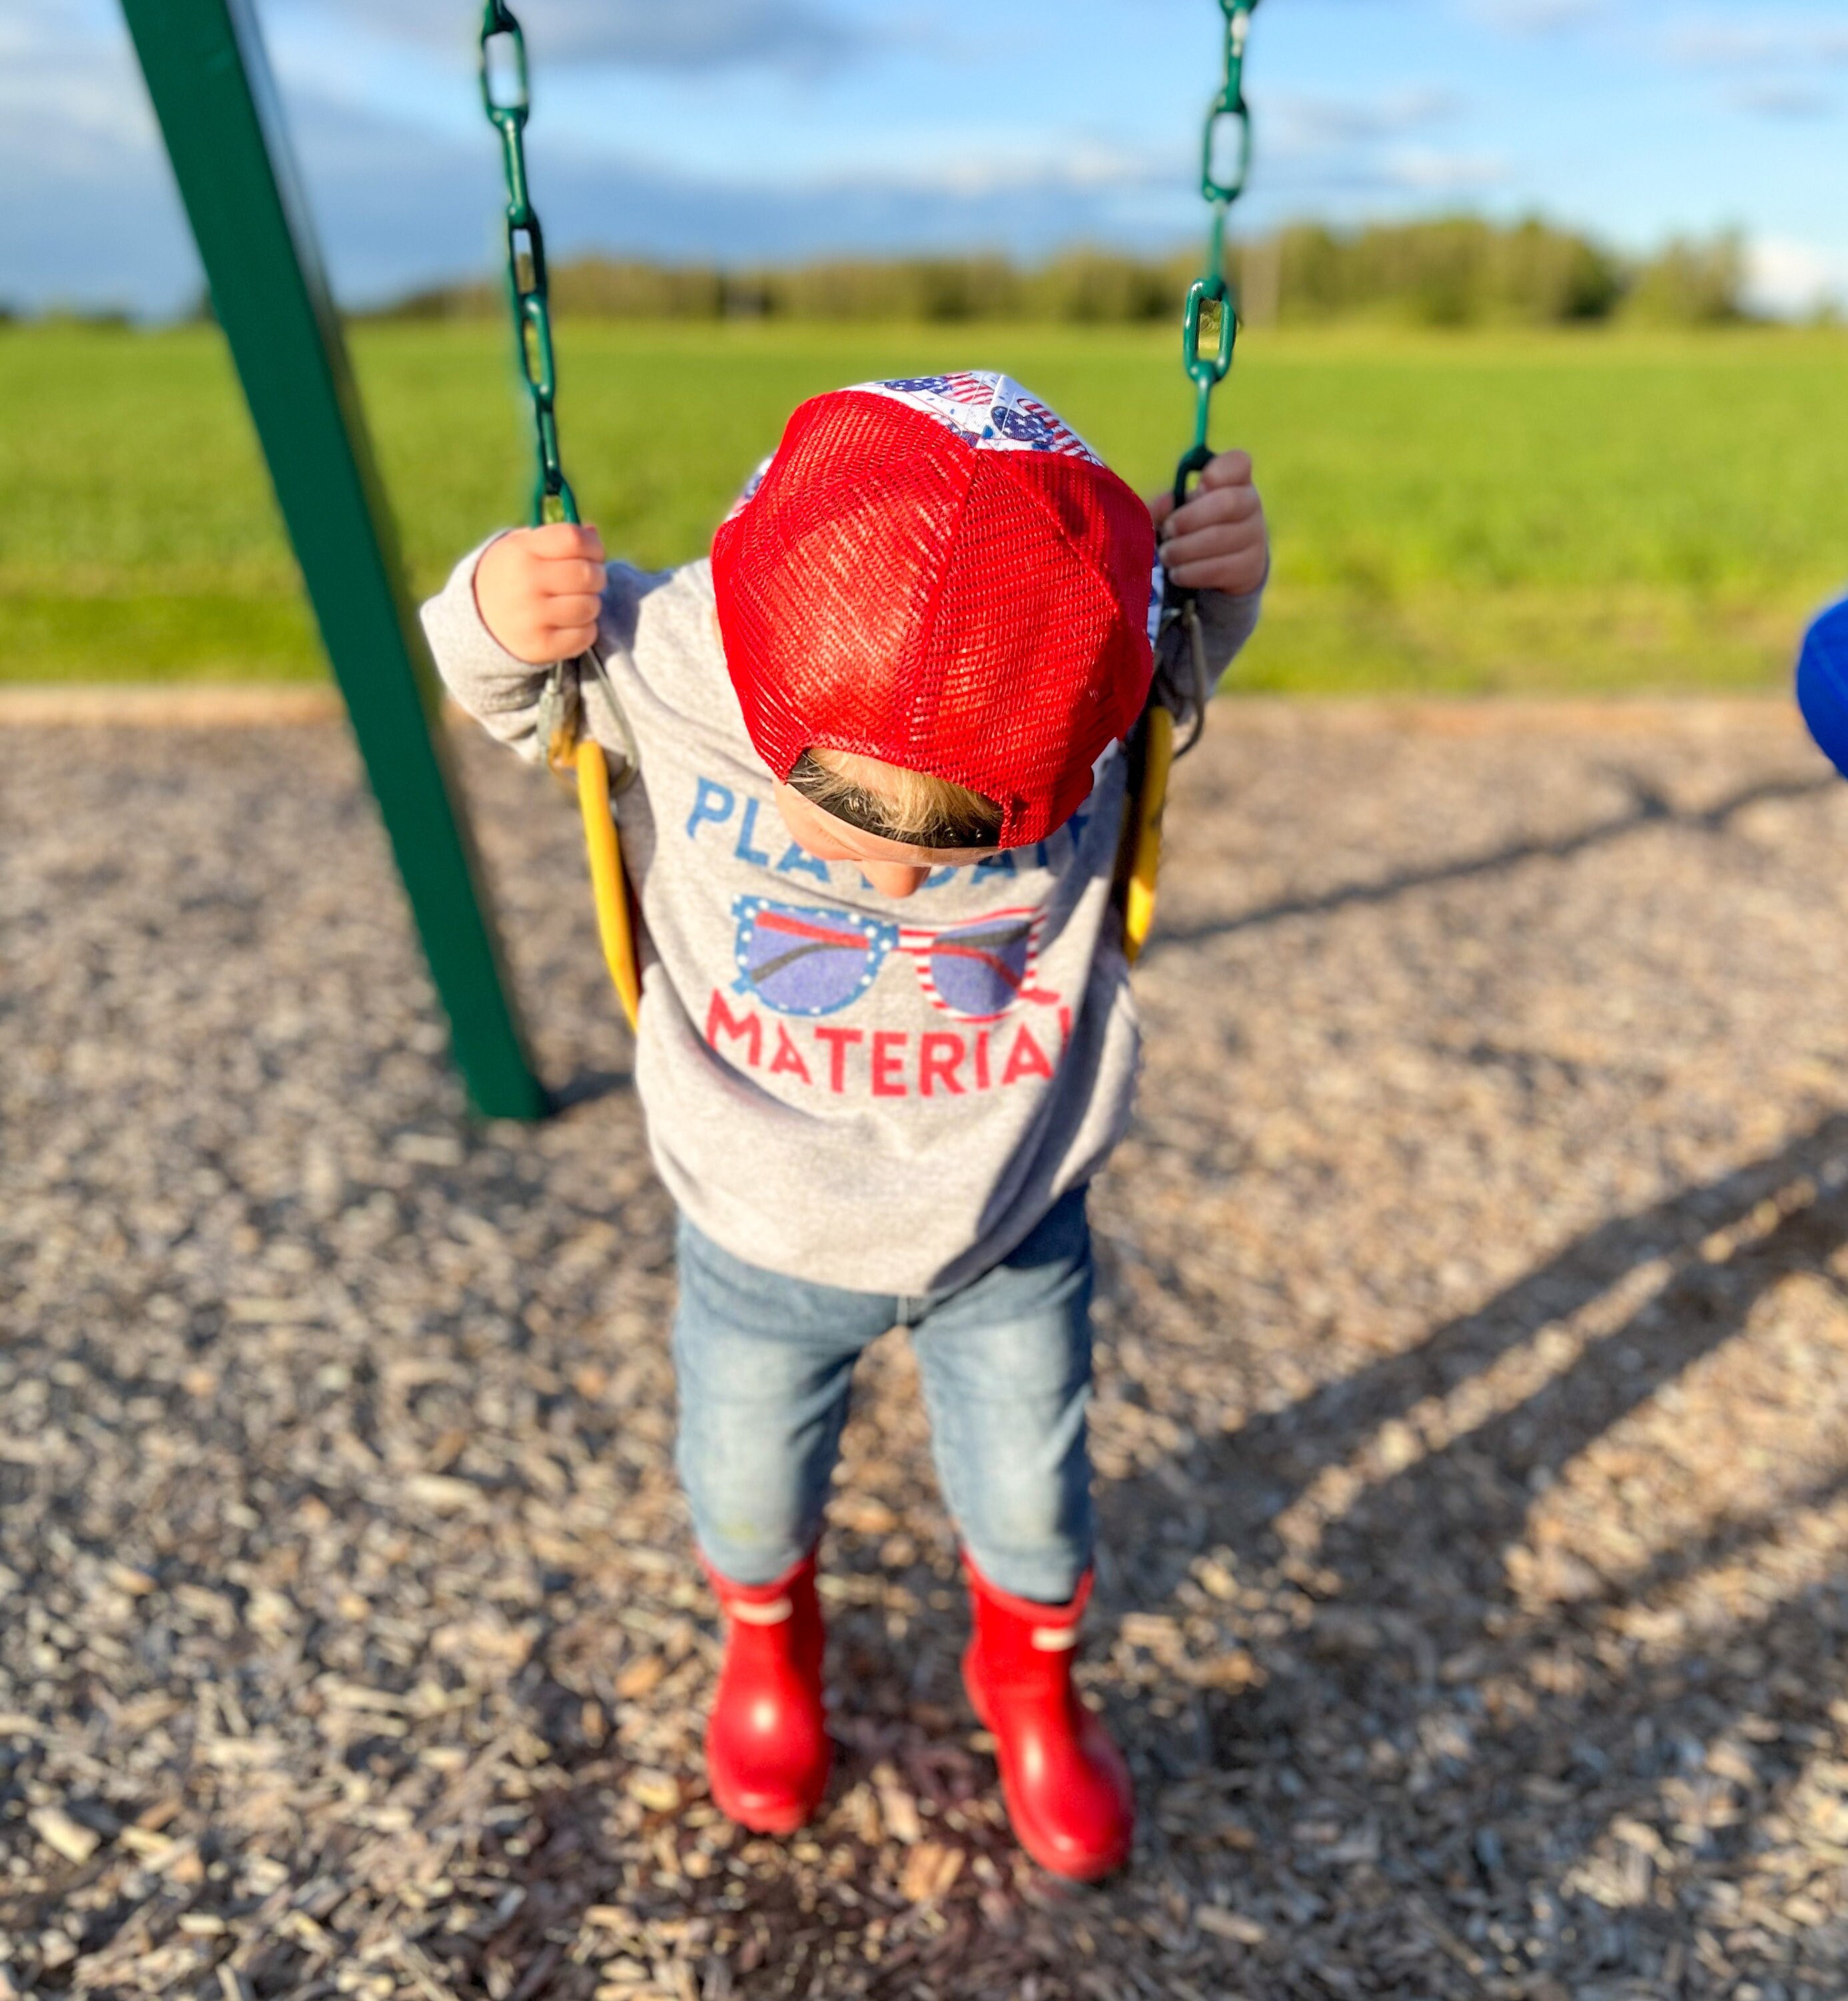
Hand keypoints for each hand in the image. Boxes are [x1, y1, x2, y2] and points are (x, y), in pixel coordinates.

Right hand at [473, 522, 607, 664]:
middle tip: (589, 581)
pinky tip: (570, 623)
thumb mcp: (523, 547)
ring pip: (590, 606)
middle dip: (597, 576)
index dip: (593, 546)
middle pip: (587, 574)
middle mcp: (525, 582)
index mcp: (521, 551)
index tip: (594, 554)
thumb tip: (592, 533)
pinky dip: (586, 629)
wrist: (479, 619)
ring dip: (591, 604)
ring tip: (576, 602)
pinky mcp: (541, 645)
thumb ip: (557, 537)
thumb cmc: (512, 575)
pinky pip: (586, 635)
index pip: (573, 539)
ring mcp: (531, 616)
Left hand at [1148, 450, 1267, 598]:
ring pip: (1219, 538)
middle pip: (1227, 503)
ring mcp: (1255, 535)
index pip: (1238, 463)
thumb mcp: (1175, 510)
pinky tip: (1178, 573)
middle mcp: (1251, 503)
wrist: (1217, 565)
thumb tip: (1165, 503)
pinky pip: (1219, 569)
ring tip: (1167, 555)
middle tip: (1168, 530)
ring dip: (1183, 549)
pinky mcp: (1251, 567)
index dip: (1220, 471)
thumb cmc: (1191, 527)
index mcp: (1234, 479)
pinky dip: (1191, 572)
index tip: (1200, 482)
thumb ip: (1164, 504)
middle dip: (1189, 518)